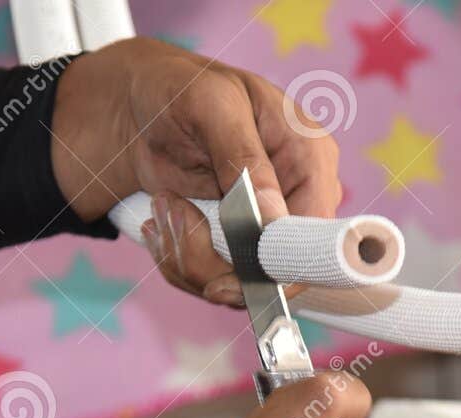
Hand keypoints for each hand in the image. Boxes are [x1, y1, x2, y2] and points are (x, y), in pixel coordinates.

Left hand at [50, 37, 339, 306]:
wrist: (141, 107)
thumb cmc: (180, 89)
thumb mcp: (211, 106)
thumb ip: (244, 157)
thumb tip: (273, 215)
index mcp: (310, 158)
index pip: (319, 236)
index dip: (280, 269)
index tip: (226, 279)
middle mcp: (298, 200)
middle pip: (275, 273)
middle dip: (214, 263)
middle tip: (168, 215)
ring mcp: (268, 228)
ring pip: (238, 285)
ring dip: (186, 257)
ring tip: (162, 206)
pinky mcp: (237, 247)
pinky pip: (213, 282)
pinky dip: (178, 261)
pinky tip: (162, 222)